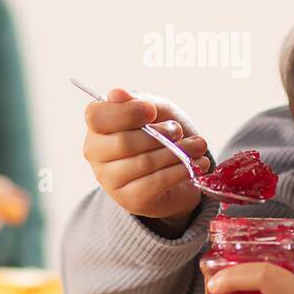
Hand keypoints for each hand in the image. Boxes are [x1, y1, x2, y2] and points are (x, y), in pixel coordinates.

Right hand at [82, 87, 210, 233]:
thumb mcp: (157, 111)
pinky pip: (156, 183)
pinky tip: (194, 164)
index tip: (152, 111)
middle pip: (123, 142)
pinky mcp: (130, 200)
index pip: (97, 117)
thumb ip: (139, 101)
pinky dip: (179, 171)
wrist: (180, 170)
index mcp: (97, 126)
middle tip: (179, 130)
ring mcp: (110, 180)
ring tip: (198, 146)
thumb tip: (117, 93)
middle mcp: (96, 154)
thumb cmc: (163, 134)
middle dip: (159, 134)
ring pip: (143, 163)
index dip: (126, 112)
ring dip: (177, 152)